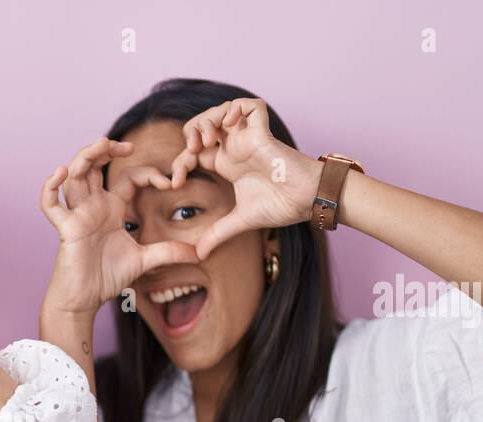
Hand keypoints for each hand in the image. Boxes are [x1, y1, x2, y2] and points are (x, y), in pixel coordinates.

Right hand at [41, 137, 199, 315]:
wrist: (85, 299)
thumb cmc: (107, 278)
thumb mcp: (144, 261)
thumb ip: (169, 253)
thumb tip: (200, 254)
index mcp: (112, 208)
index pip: (128, 178)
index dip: (147, 173)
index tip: (167, 181)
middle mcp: (93, 206)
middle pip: (94, 166)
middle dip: (105, 149)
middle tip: (124, 144)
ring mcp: (77, 215)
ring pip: (74, 177)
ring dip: (83, 157)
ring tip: (99, 144)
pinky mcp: (65, 228)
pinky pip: (50, 205)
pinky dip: (50, 188)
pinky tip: (60, 173)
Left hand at [168, 98, 322, 258]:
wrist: (307, 202)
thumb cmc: (281, 206)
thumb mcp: (240, 221)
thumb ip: (218, 234)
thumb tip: (198, 255)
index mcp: (227, 164)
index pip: (194, 152)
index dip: (180, 163)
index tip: (176, 184)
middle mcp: (236, 147)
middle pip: (204, 125)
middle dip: (190, 134)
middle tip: (191, 152)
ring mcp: (249, 137)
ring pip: (222, 110)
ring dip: (208, 120)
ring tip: (208, 140)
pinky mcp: (264, 132)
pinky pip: (250, 105)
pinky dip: (236, 108)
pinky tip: (230, 124)